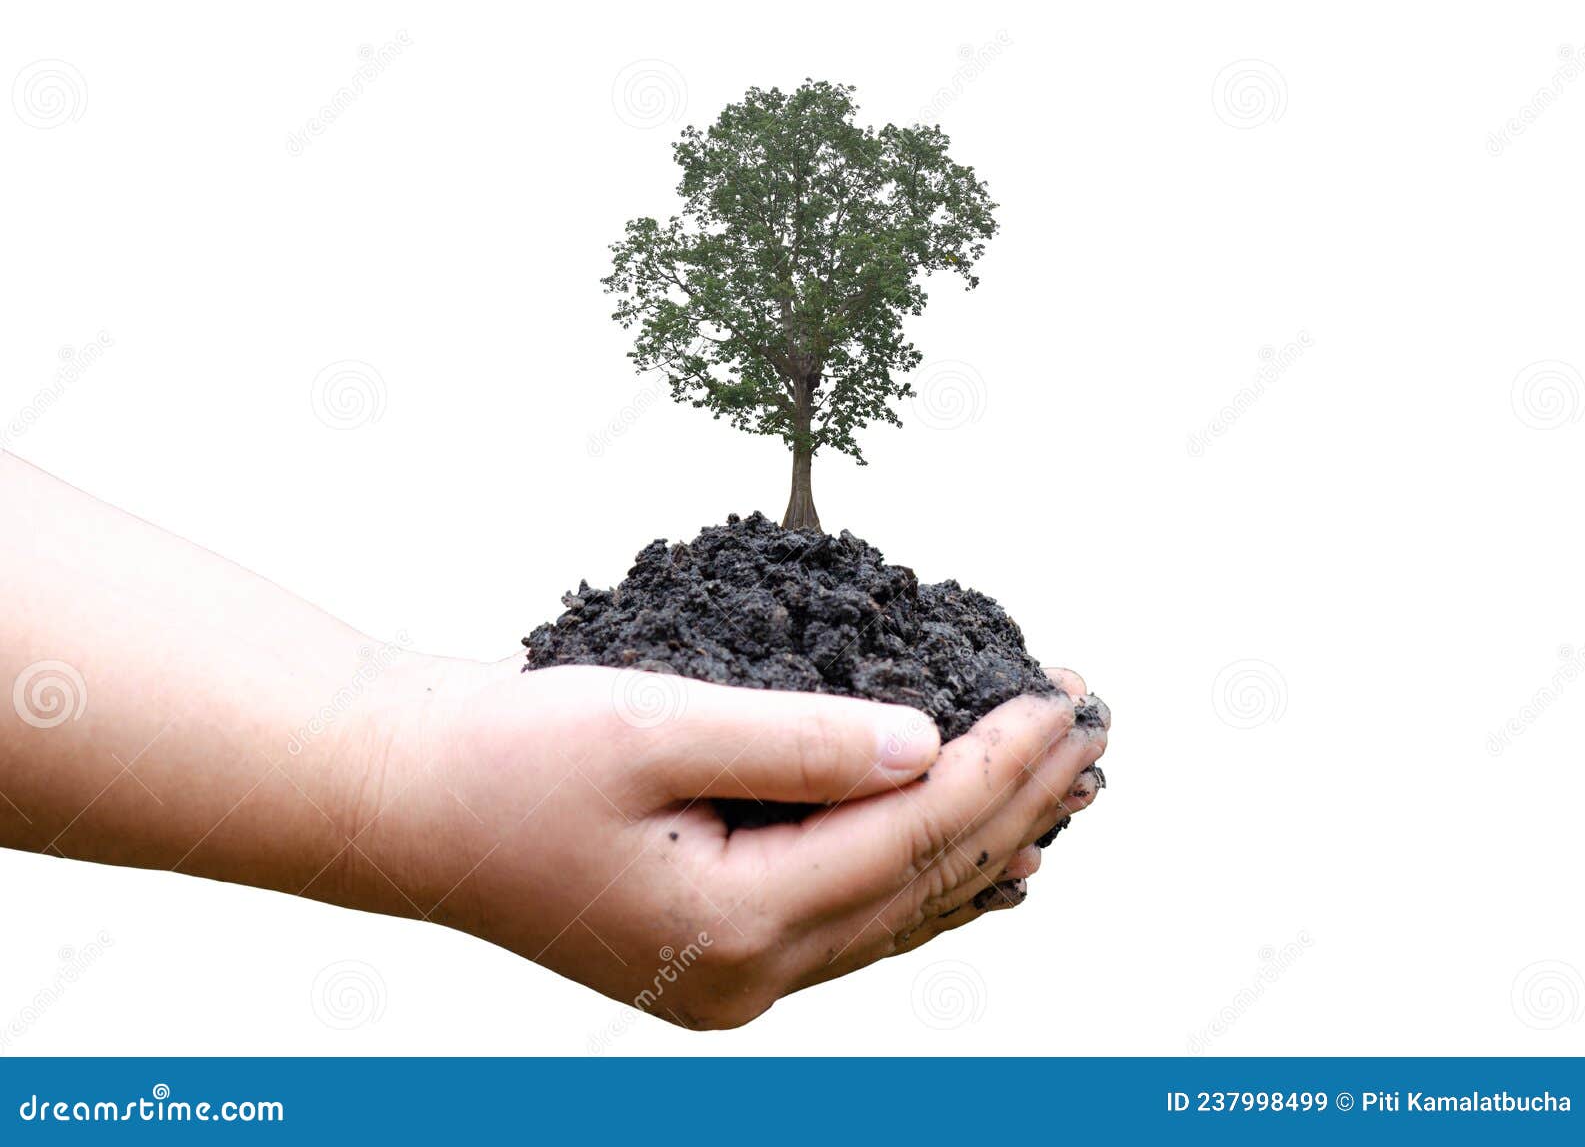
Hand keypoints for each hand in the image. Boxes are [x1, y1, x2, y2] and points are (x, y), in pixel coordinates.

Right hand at [352, 658, 1109, 1028]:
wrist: (404, 799)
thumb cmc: (505, 755)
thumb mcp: (651, 727)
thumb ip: (797, 740)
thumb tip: (926, 747)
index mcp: (733, 928)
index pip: (912, 841)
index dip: (1002, 766)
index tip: (1064, 695)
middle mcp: (748, 973)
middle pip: (924, 883)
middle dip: (1020, 800)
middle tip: (1094, 723)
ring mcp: (735, 972)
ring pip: (900, 905)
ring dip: (988, 837)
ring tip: (1067, 781)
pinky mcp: (721, 944)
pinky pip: (856, 912)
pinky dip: (924, 870)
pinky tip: (981, 855)